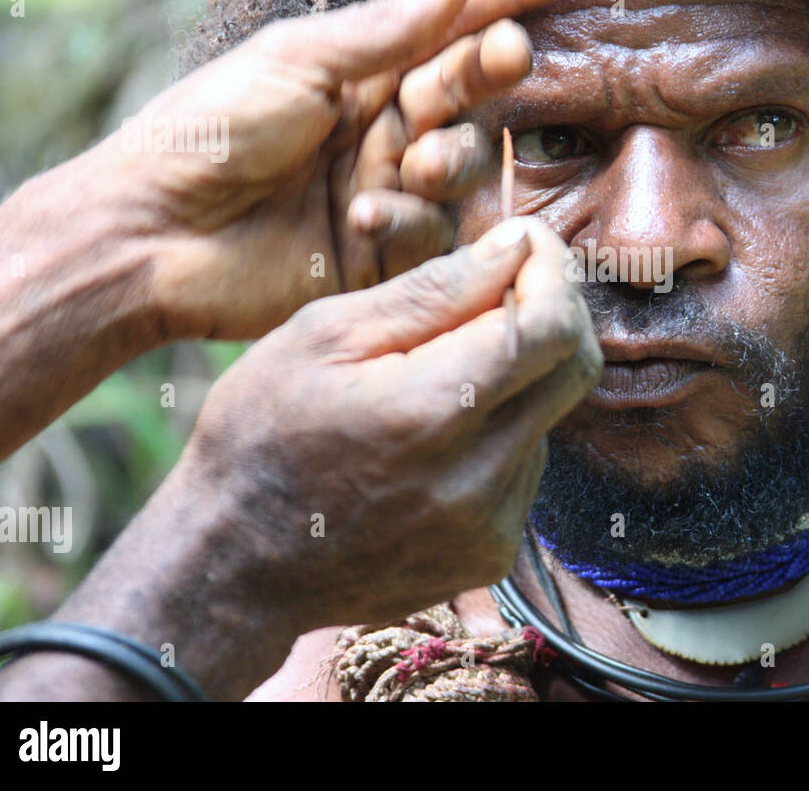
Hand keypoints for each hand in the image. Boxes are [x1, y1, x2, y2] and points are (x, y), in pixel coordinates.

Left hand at [121, 0, 592, 339]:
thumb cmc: (209, 130)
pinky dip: (412, 217)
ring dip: (451, 154)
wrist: (150, 235)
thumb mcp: (296, 62)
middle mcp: (384, 123)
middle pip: (469, 88)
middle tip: (507, 56)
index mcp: (361, 66)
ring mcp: (388, 186)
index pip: (454, 17)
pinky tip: (368, 211)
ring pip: (463, 163)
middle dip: (492, 70)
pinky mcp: (383, 252)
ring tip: (414, 157)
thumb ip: (385, 30)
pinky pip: (433, 231)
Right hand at [170, 217, 600, 630]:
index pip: (549, 327)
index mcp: (428, 412)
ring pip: (550, 415)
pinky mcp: (489, 555)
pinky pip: (525, 466)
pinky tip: (436, 432)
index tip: (528, 242)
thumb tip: (518, 245)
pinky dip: (500, 431)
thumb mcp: (324, 335)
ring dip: (518, 375)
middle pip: (575, 369)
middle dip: (553, 310)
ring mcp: (488, 526)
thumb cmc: (260, 434)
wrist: (233, 566)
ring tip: (439, 371)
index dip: (552, 272)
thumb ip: (434, 290)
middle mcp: (474, 479)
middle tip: (504, 285)